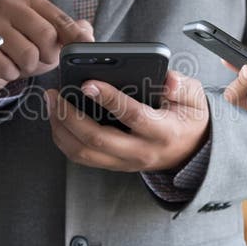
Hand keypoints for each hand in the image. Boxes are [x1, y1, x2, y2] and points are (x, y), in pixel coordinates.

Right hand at [0, 0, 93, 92]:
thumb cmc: (22, 45)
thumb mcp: (49, 36)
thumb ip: (71, 31)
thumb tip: (87, 33)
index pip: (59, 18)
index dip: (76, 36)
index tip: (87, 46)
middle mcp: (7, 5)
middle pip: (46, 35)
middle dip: (49, 55)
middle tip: (42, 59)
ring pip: (28, 55)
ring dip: (29, 66)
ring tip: (22, 62)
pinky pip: (8, 69)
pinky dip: (12, 74)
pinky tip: (6, 66)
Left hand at [45, 71, 209, 171]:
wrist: (191, 150)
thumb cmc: (188, 118)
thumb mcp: (195, 98)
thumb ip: (182, 85)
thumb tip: (167, 81)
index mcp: (163, 131)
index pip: (132, 116)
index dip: (109, 99)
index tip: (87, 83)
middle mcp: (141, 151)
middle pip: (98, 139)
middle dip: (70, 116)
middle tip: (55, 93)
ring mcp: (125, 162)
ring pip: (84, 153)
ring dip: (61, 129)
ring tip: (51, 103)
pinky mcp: (114, 165)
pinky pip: (82, 157)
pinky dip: (64, 140)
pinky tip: (57, 119)